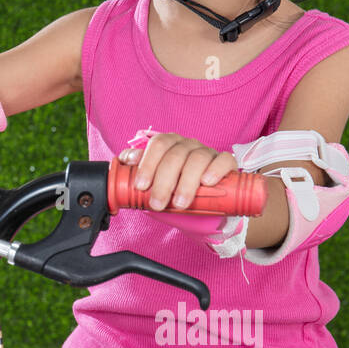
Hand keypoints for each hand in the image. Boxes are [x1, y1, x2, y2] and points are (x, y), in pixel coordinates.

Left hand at [118, 132, 237, 211]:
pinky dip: (215, 170)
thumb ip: (138, 171)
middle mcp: (188, 144)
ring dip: (186, 183)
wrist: (203, 201)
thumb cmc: (174, 187)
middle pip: (175, 156)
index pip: (157, 145)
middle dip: (163, 182)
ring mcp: (208, 152)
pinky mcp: (226, 163)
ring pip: (197, 159)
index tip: (141, 186)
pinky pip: (224, 160)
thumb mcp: (154, 181)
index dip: (148, 164)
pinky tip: (207, 182)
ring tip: (180, 203)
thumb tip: (122, 162)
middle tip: (157, 203)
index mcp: (169, 144)